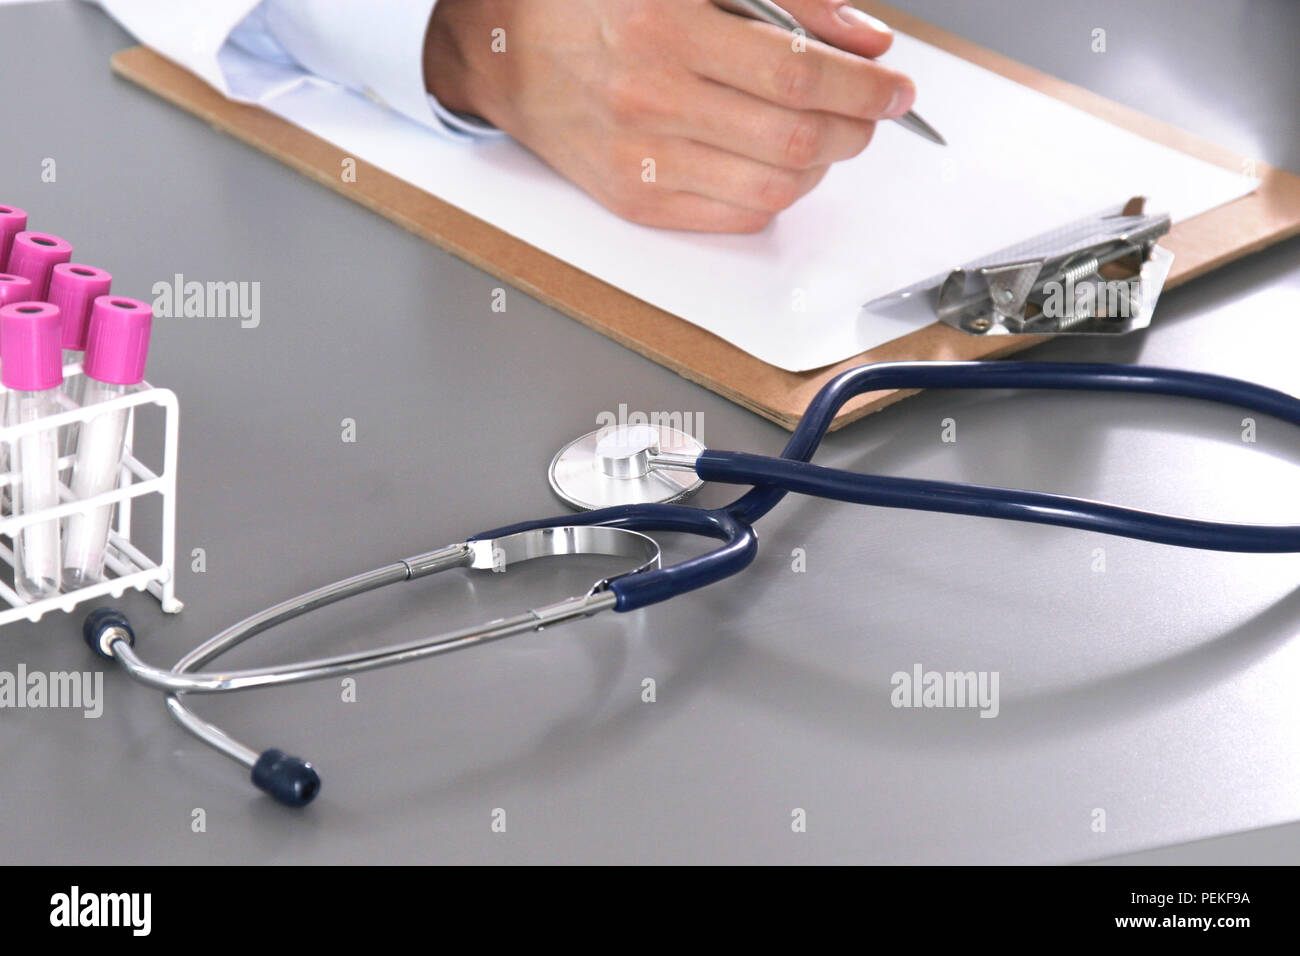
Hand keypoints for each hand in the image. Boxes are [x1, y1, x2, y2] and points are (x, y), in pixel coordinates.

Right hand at [425, 0, 915, 232]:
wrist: (503, 48)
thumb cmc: (591, 0)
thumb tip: (864, 41)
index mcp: (664, 24)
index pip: (798, 73)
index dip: (863, 88)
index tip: (895, 89)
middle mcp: (650, 98)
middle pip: (794, 139)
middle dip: (854, 130)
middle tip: (868, 114)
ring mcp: (639, 159)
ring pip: (772, 188)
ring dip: (821, 167)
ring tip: (825, 137)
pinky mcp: (632, 200)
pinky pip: (733, 217)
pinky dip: (774, 196)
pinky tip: (776, 165)